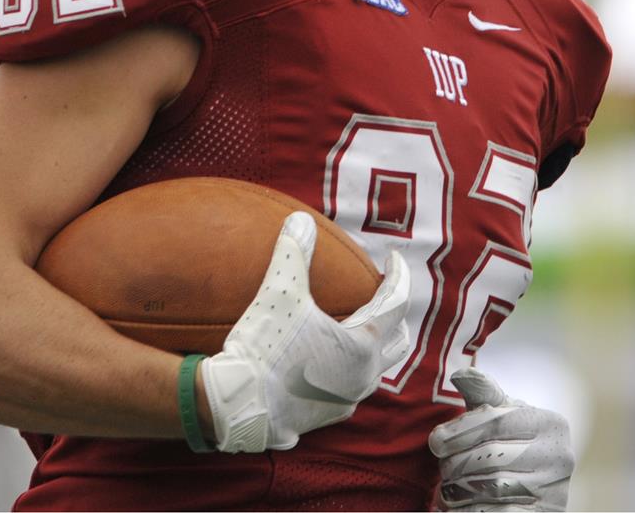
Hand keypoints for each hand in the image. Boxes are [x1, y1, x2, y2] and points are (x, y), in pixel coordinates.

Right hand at [198, 212, 410, 451]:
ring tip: (357, 325)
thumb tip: (301, 220)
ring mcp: (346, 400)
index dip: (398, 275)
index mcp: (362, 345)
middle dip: (394, 315)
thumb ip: (295, 253)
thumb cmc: (263, 347)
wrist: (236, 404)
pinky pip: (348, 388)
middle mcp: (363, 377)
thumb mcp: (280, 292)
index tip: (393, 258)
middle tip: (382, 294)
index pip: (396, 303)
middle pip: (397, 341)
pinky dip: (347, 368)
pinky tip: (326, 359)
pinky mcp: (326, 415)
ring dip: (373, 344)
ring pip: (375, 369)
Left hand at [429, 367, 574, 510]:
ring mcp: (553, 492)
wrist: (538, 495)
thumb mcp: (504, 418)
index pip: (496, 421)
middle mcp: (559, 457)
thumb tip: (460, 373)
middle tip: (444, 468)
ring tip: (450, 488)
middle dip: (456, 463)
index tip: (435, 442)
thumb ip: (484, 395)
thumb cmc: (514, 448)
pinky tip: (456, 508)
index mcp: (551, 424)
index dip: (460, 432)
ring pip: (490, 488)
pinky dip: (468, 511)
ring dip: (459, 489)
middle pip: (490, 456)